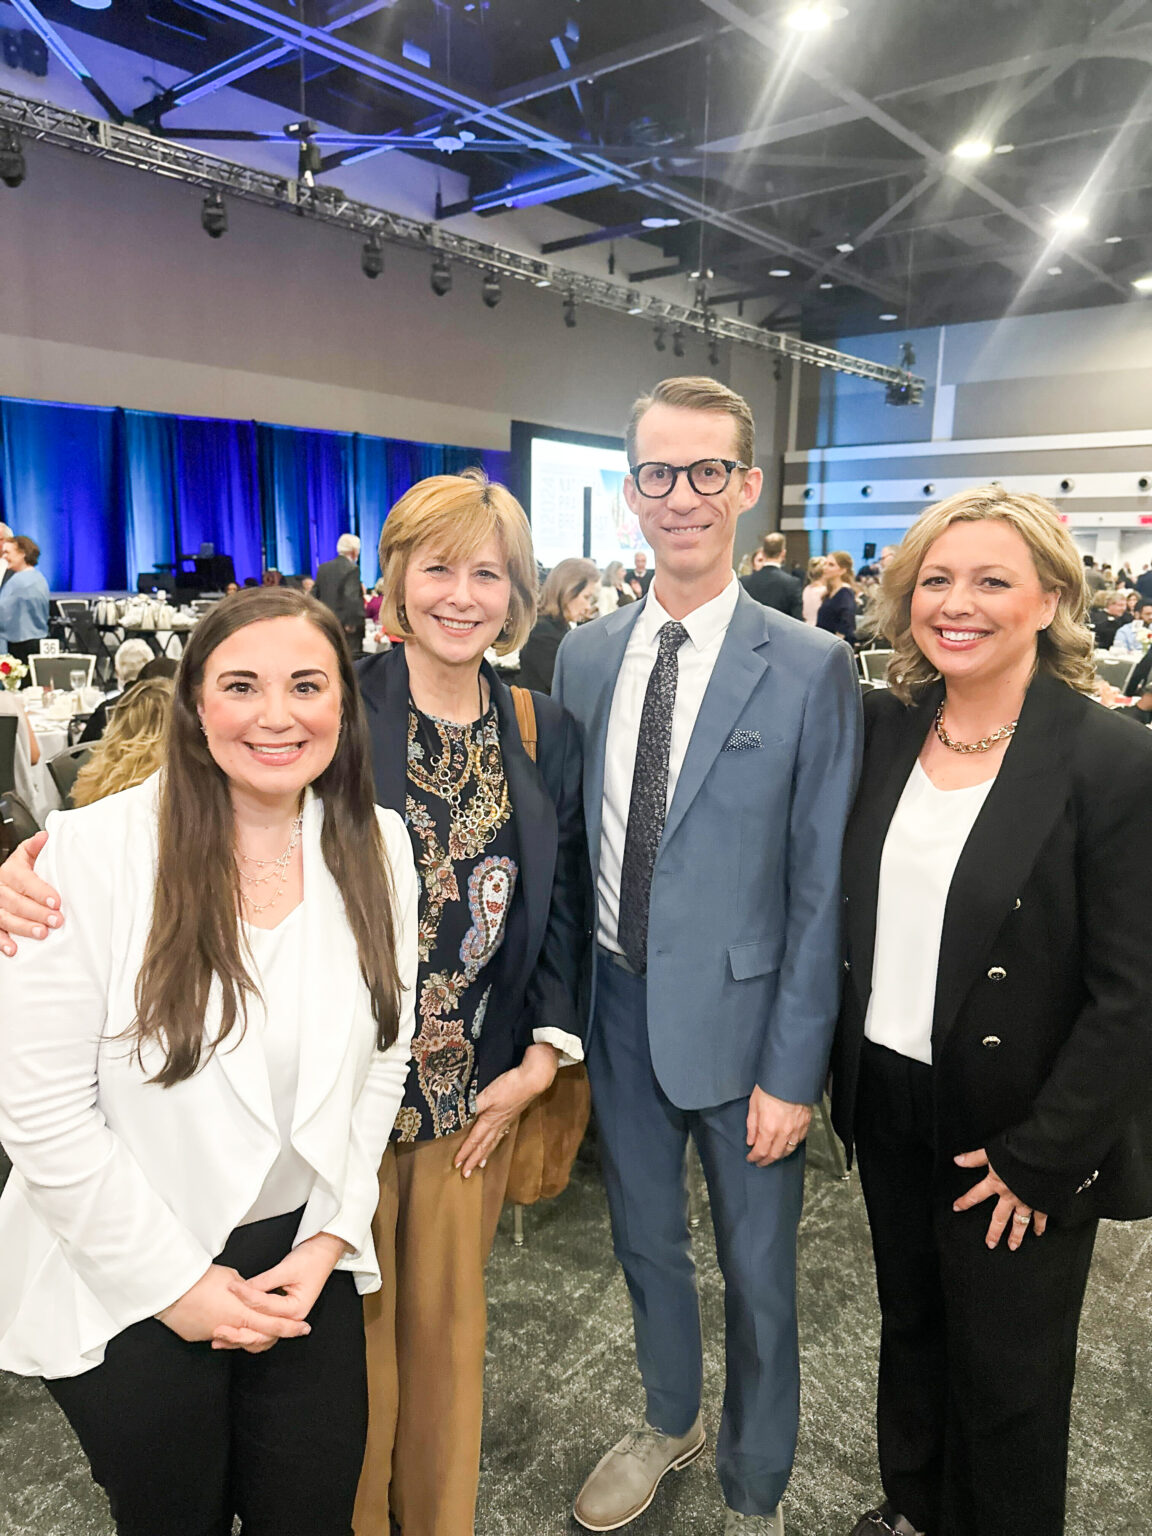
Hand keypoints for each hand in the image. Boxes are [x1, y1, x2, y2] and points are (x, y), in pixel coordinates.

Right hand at [0, 833, 61, 955]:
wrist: (4, 880)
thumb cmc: (20, 871)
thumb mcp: (27, 856)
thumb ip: (35, 848)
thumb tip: (45, 837)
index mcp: (10, 871)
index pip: (25, 880)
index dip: (40, 891)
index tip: (56, 901)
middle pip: (16, 901)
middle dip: (37, 912)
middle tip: (56, 920)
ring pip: (5, 917)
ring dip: (23, 927)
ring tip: (41, 933)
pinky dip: (2, 941)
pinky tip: (13, 948)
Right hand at [156, 1263, 310, 1352]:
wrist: (169, 1288)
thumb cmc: (201, 1278)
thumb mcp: (232, 1277)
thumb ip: (247, 1290)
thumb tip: (250, 1294)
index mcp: (242, 1314)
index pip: (274, 1326)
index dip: (291, 1328)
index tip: (304, 1329)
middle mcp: (230, 1329)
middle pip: (260, 1339)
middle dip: (274, 1335)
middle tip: (287, 1330)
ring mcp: (212, 1335)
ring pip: (239, 1341)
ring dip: (250, 1336)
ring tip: (257, 1327)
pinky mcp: (197, 1336)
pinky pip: (218, 1337)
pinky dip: (227, 1333)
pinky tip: (227, 1326)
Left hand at [214, 1233, 349, 1351]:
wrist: (325, 1251)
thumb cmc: (312, 1258)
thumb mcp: (287, 1268)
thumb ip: (264, 1281)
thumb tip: (243, 1289)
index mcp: (296, 1310)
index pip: (264, 1305)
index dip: (246, 1295)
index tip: (230, 1287)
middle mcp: (292, 1318)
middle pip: (262, 1330)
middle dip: (239, 1332)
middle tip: (218, 1329)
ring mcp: (286, 1317)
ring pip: (260, 1331)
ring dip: (240, 1334)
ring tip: (220, 1336)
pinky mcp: (281, 1312)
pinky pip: (262, 1323)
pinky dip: (247, 1326)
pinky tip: (232, 1327)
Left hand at [454, 1043, 557, 1177]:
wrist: (532, 1081)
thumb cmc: (510, 1086)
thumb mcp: (488, 1094)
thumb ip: (473, 1105)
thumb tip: (457, 1115)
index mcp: (490, 1120)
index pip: (474, 1140)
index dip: (465, 1152)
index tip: (457, 1165)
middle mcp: (498, 1124)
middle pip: (483, 1146)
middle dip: (473, 1160)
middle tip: (466, 1175)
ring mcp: (506, 1120)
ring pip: (493, 1142)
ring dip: (485, 1154)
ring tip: (480, 1165)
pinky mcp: (512, 1115)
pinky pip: (501, 1134)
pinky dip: (496, 1141)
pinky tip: (497, 1140)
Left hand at [745, 1087, 811, 1166]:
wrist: (790, 1077)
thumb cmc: (770, 1087)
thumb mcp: (754, 1104)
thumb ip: (752, 1126)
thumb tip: (750, 1141)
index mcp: (769, 1128)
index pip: (761, 1151)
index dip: (754, 1157)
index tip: (750, 1158)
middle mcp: (783, 1132)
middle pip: (775, 1155)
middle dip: (766, 1161)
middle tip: (760, 1162)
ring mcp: (796, 1129)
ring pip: (788, 1150)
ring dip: (779, 1155)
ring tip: (772, 1156)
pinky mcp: (805, 1124)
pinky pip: (798, 1141)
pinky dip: (791, 1146)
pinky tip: (786, 1145)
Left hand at [953, 1148, 1047, 1249]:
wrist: (1045, 1156)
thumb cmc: (1019, 1151)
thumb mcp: (993, 1151)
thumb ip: (975, 1158)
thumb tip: (957, 1160)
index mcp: (997, 1183)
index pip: (976, 1195)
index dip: (965, 1201)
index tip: (957, 1208)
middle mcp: (1010, 1196)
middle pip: (999, 1218)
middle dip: (993, 1232)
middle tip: (990, 1244)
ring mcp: (1027, 1201)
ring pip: (1019, 1223)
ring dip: (1016, 1236)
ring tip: (1012, 1246)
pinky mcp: (1042, 1202)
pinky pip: (1040, 1218)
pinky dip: (1040, 1226)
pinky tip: (1039, 1232)